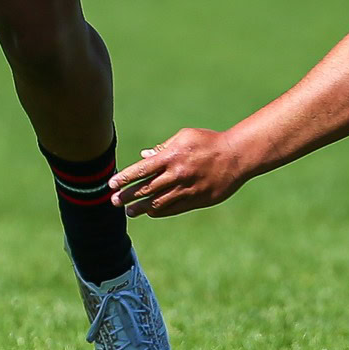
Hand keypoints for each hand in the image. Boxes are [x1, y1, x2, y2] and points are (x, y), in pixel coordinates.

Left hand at [109, 128, 247, 216]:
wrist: (236, 157)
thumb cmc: (208, 142)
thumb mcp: (185, 137)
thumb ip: (163, 148)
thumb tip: (143, 156)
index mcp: (171, 157)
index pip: (142, 170)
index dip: (125, 178)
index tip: (112, 184)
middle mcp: (176, 175)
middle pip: (146, 188)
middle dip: (128, 195)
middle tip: (114, 201)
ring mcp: (186, 189)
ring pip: (157, 202)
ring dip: (141, 208)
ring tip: (129, 211)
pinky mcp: (196, 200)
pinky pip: (172, 209)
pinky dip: (159, 211)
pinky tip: (150, 212)